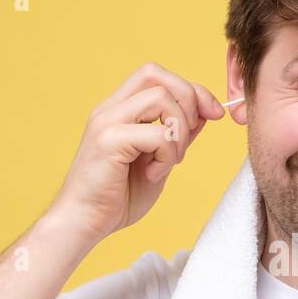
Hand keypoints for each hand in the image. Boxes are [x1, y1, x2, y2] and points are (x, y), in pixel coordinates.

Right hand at [47, 62, 225, 244]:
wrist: (83, 223)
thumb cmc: (117, 198)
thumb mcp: (159, 162)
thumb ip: (176, 137)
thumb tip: (203, 114)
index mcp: (120, 110)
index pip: (156, 76)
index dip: (191, 89)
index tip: (213, 113)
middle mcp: (110, 109)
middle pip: (156, 74)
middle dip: (189, 99)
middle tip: (190, 135)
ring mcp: (107, 122)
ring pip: (160, 97)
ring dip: (178, 131)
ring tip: (169, 161)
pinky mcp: (108, 141)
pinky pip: (156, 133)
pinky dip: (167, 154)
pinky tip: (154, 174)